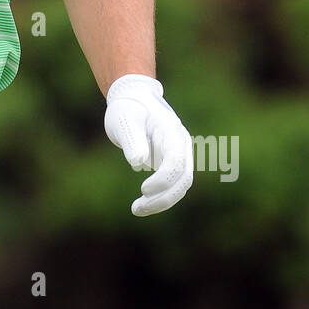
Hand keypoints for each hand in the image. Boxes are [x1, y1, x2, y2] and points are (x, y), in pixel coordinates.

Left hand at [104, 73, 193, 216]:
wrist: (134, 99)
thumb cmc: (128, 108)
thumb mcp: (125, 120)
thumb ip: (133, 140)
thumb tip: (138, 163)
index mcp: (171, 132)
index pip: (176, 162)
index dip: (163, 180)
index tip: (143, 190)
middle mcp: (180, 145)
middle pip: (183, 179)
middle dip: (163, 198)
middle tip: (137, 208)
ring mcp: (179, 154)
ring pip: (180, 185)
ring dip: (162, 201)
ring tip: (137, 209)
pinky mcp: (171, 163)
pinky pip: (172, 185)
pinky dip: (160, 197)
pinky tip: (142, 204)